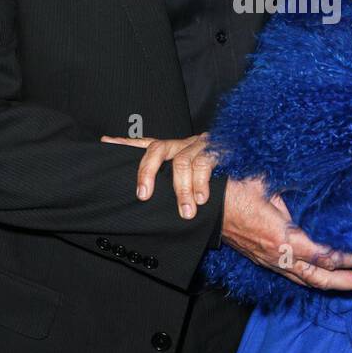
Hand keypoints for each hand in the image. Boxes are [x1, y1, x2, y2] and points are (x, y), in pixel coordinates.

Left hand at [100, 133, 215, 217]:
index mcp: (173, 150)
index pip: (145, 144)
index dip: (125, 142)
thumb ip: (170, 186)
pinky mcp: (218, 150)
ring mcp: (200, 145)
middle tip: (143, 196)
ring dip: (183, 190)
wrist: (245, 166)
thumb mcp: (187, 181)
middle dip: (147, 173)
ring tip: (186, 211)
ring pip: (183, 162)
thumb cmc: (214, 179)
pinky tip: (202, 198)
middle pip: (157, 149)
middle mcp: (183, 144)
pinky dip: (201, 184)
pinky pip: (205, 164)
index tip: (106, 141)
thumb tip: (147, 201)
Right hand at [222, 178, 351, 292]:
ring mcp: (272, 263)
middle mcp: (279, 257)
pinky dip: (320, 278)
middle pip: (323, 279)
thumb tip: (328, 188)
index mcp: (282, 239)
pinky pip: (299, 277)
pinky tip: (333, 275)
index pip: (325, 256)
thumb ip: (299, 190)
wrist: (205, 209)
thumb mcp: (268, 183)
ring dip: (339, 284)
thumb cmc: (235, 191)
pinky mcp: (268, 262)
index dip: (351, 257)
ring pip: (311, 282)